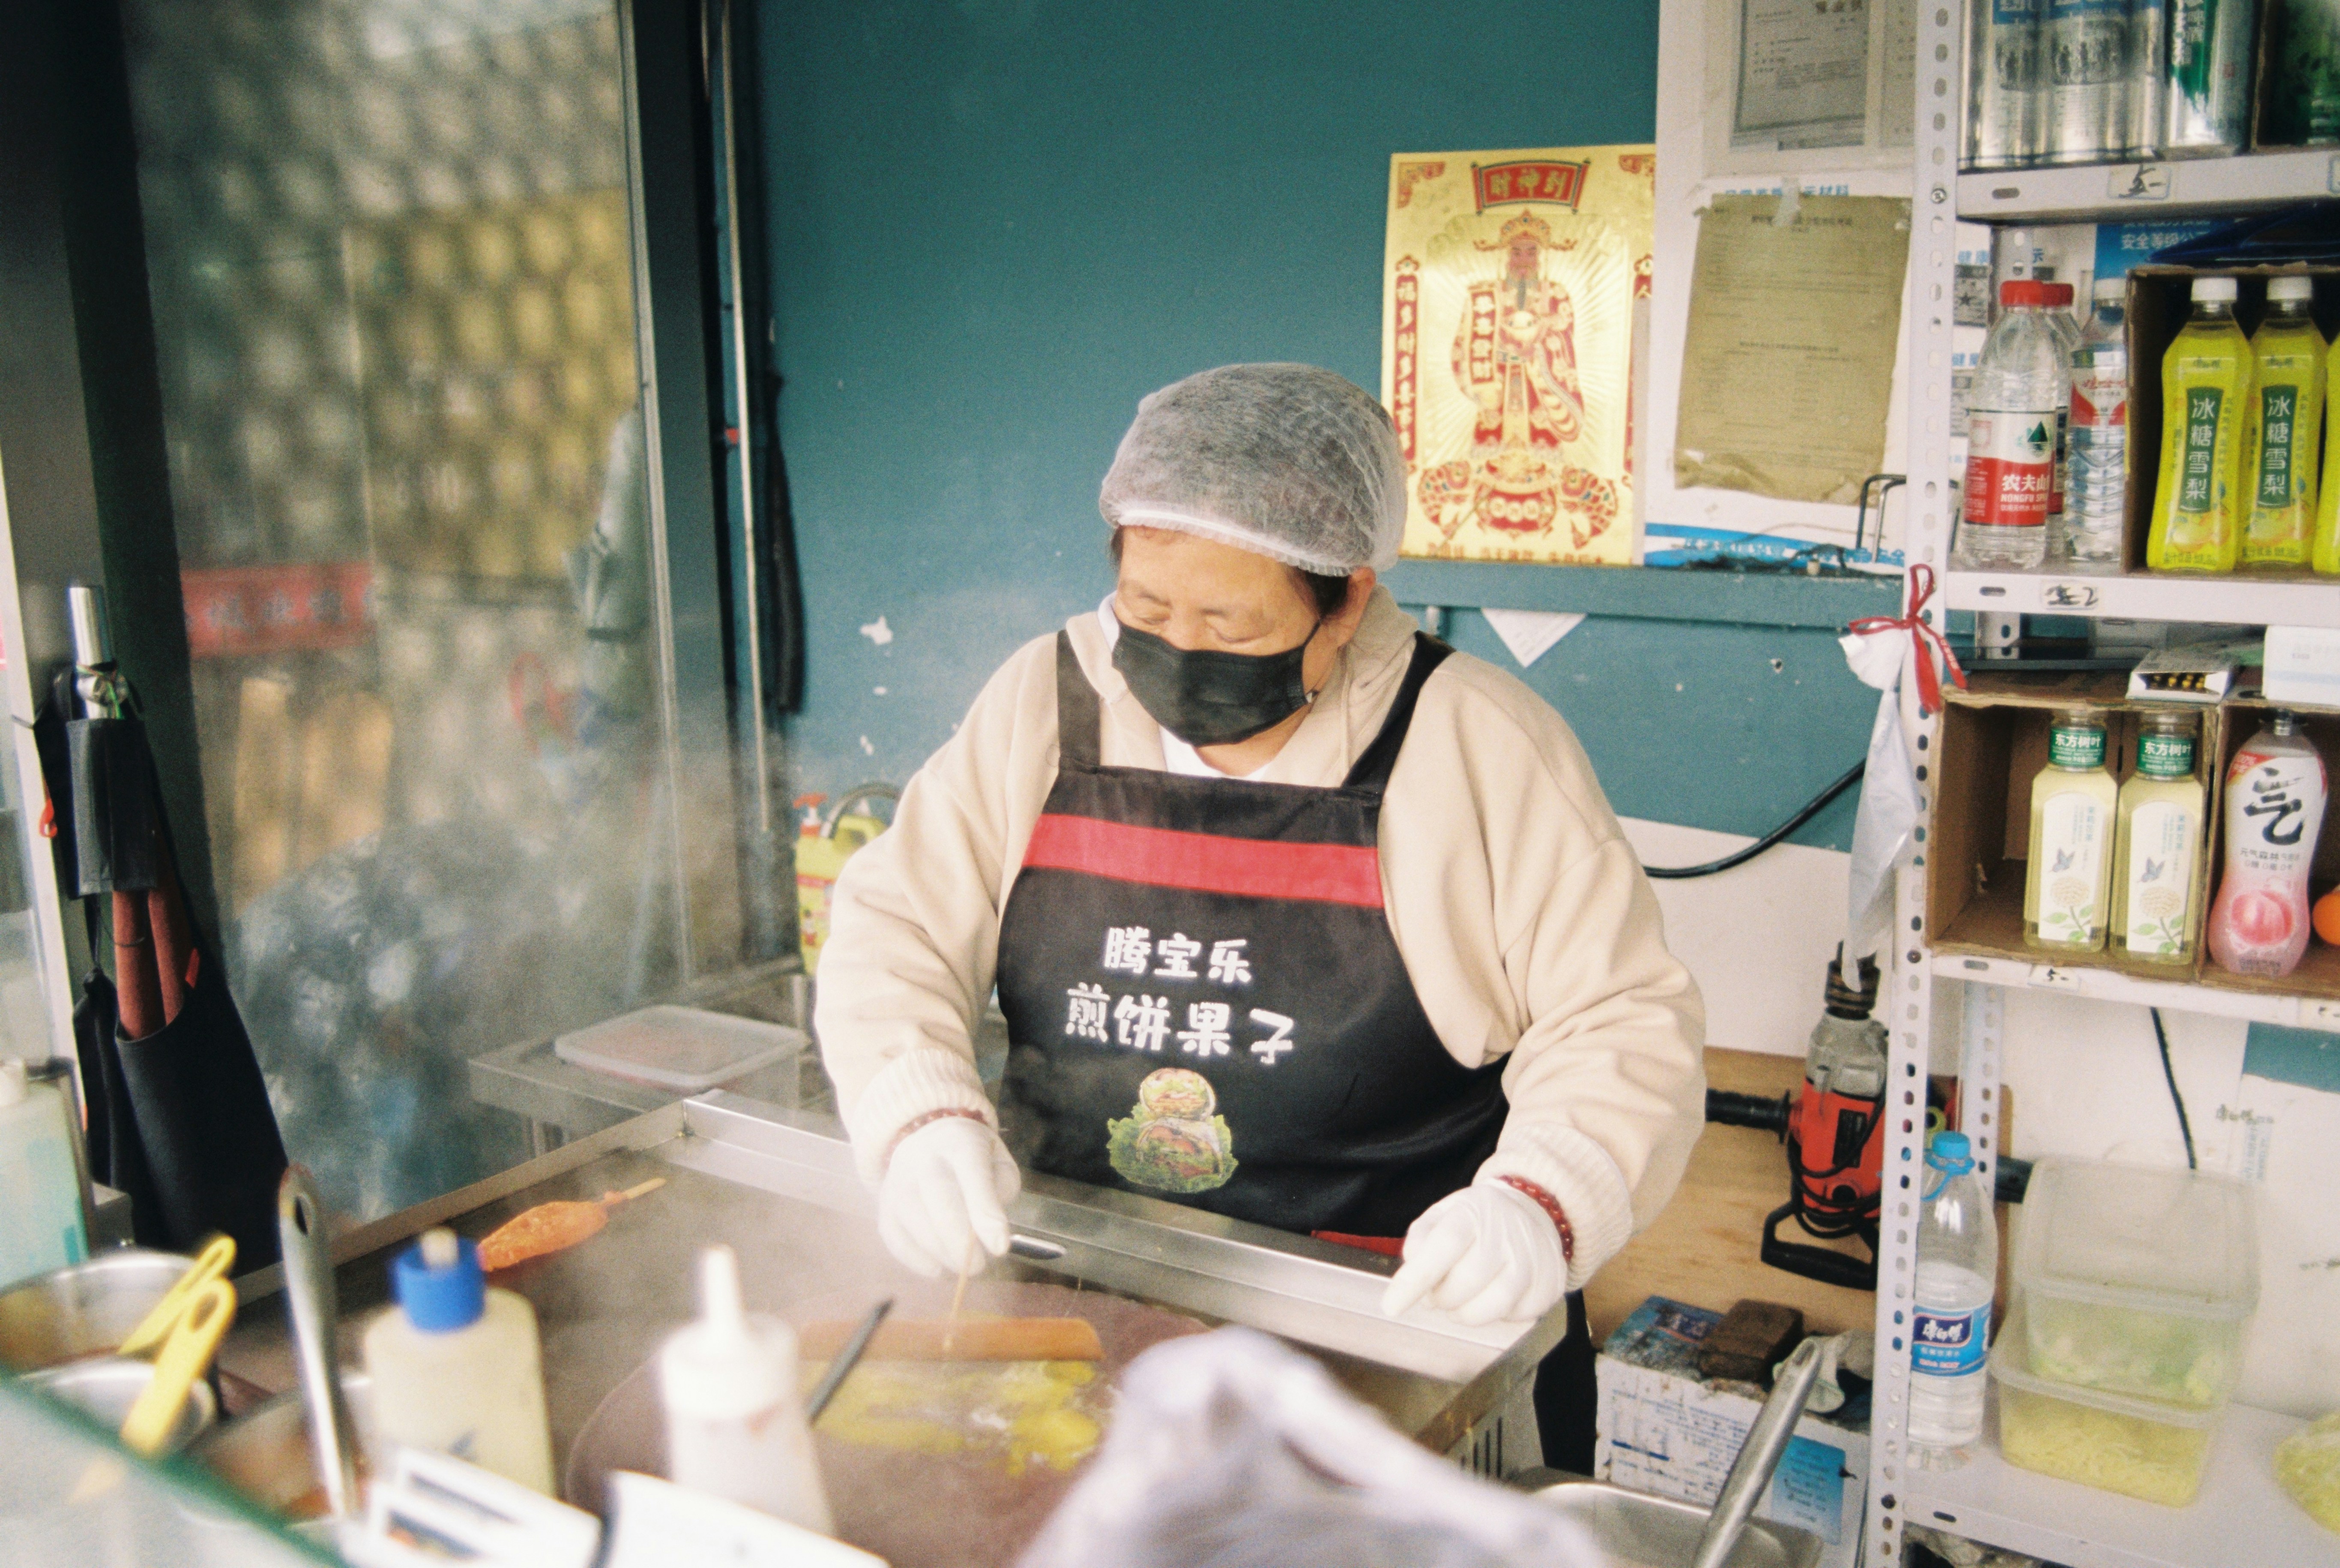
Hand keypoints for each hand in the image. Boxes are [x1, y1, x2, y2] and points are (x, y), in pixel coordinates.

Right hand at [877, 1116, 1021, 1277]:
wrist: (926, 1138)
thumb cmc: (973, 1159)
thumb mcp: (999, 1163)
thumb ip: (1001, 1188)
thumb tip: (989, 1228)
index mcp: (961, 1142)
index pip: (973, 1173)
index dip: (985, 1211)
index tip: (999, 1247)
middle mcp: (925, 1155)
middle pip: (938, 1194)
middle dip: (958, 1238)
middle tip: (977, 1266)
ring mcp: (899, 1176)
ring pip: (911, 1214)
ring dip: (938, 1250)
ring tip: (961, 1266)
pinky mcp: (884, 1200)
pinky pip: (892, 1232)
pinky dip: (913, 1257)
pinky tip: (935, 1268)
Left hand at [1380, 1180, 1564, 1326]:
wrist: (1533, 1213)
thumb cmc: (1476, 1221)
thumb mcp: (1441, 1215)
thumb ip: (1420, 1239)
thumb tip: (1410, 1270)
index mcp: (1472, 1212)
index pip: (1441, 1247)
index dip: (1414, 1280)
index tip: (1391, 1307)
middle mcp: (1506, 1234)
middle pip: (1463, 1284)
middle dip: (1440, 1297)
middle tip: (1437, 1292)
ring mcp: (1532, 1260)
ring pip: (1490, 1307)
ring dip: (1464, 1312)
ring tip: (1459, 1300)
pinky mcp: (1548, 1285)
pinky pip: (1513, 1316)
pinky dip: (1494, 1314)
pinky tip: (1491, 1295)